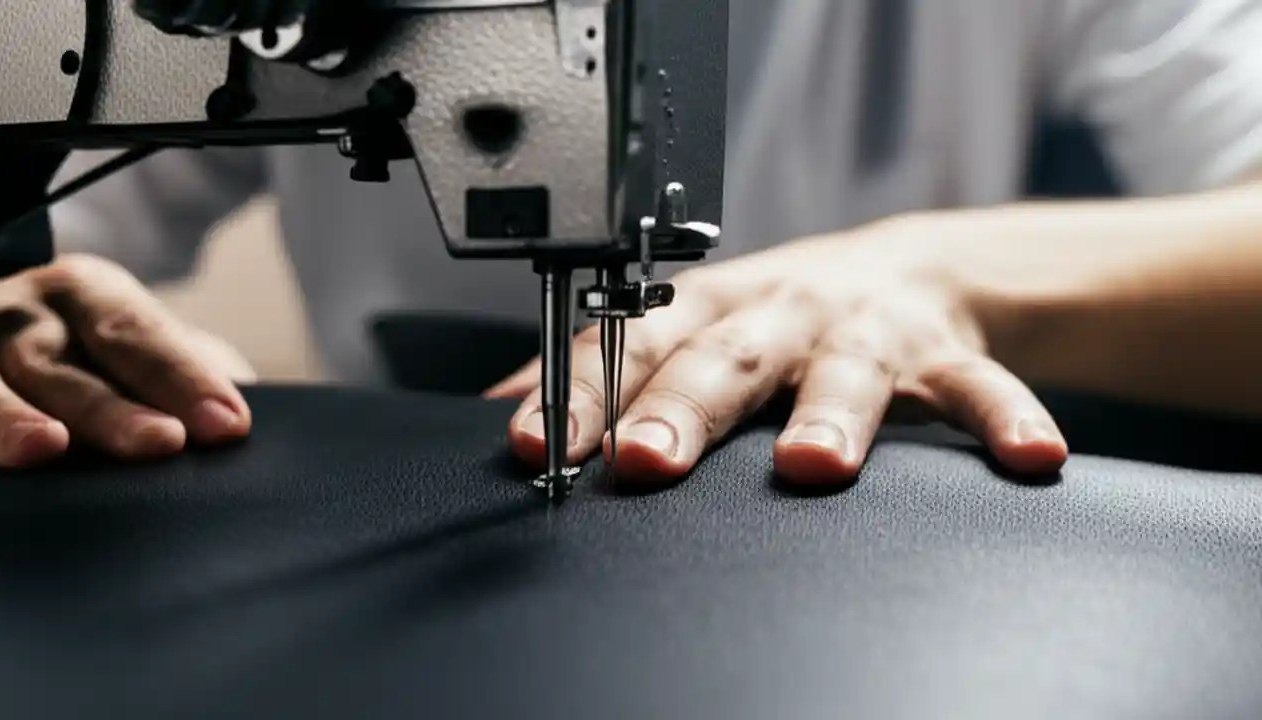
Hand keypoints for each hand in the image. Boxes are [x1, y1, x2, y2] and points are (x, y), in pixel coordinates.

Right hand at [0, 255, 252, 468]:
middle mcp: (16, 315)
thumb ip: (186, 383)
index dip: (183, 379)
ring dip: (9, 416)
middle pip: (59, 363)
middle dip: (111, 409)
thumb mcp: (144, 355)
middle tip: (163, 443)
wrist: (16, 344)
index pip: (136, 333)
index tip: (228, 426)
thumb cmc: (106, 365)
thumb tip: (235, 429)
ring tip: (44, 448)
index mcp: (85, 294)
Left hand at [488, 219, 1068, 486]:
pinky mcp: (945, 352)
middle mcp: (784, 312)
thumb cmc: (777, 314)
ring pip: (847, 371)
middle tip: (646, 457)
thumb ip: (607, 367)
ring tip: (813, 464)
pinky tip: (1029, 459)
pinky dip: (1006, 419)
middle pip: (727, 358)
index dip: (582, 391)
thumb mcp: (690, 326)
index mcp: (712, 308)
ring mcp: (865, 330)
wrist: (904, 266)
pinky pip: (980, 388)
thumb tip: (501, 413)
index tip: (535, 444)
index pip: (631, 346)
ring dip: (830, 414)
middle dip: (684, 408)